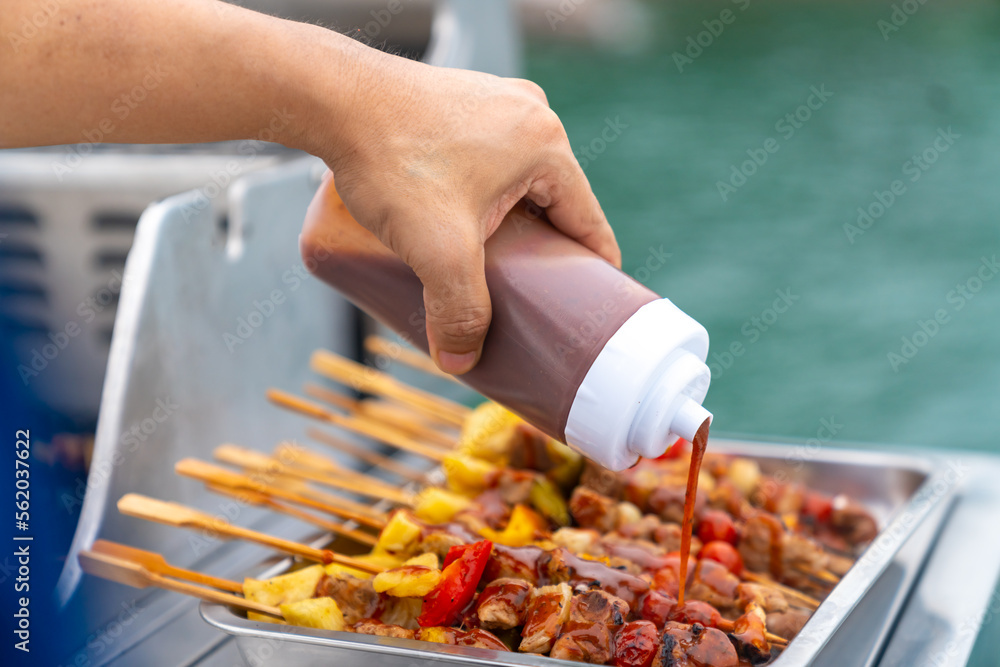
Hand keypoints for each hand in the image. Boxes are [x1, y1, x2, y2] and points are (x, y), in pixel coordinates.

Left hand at [302, 50, 620, 373]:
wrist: (331, 99)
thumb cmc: (392, 162)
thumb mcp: (437, 251)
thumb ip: (459, 311)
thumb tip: (460, 363)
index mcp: (547, 145)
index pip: (588, 223)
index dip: (592, 272)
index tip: (586, 309)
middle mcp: (530, 114)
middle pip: (555, 203)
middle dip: (544, 251)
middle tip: (529, 296)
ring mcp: (495, 101)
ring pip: (519, 180)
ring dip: (510, 221)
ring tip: (490, 264)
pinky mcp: (462, 102)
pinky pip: (489, 158)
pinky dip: (484, 193)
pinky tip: (461, 220)